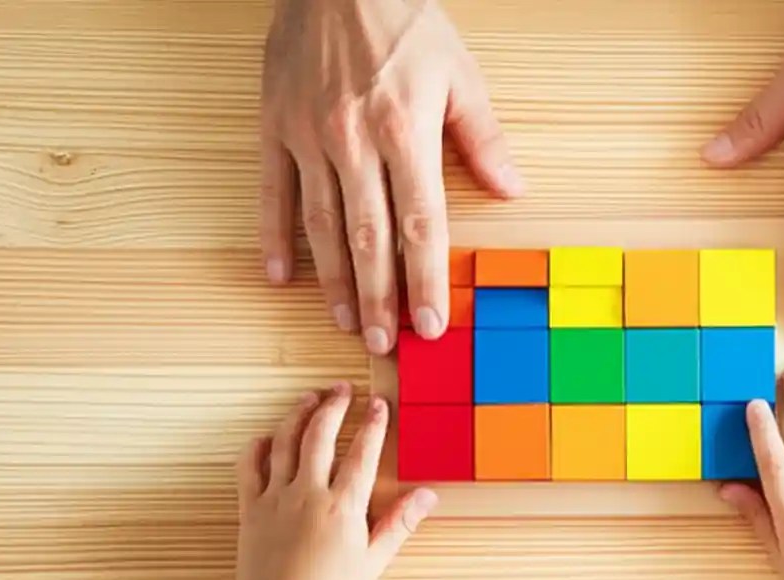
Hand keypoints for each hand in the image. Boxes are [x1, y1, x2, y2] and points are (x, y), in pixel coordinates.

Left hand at [233, 382, 437, 579]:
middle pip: (321, 436)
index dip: (373, 425)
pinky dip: (257, 446)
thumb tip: (427, 495)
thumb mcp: (373, 560)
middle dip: (334, 406)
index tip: (379, 404)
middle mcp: (309, 493)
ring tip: (310, 397)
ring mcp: (277, 497)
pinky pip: (250, 466)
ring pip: (285, 442)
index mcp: (343, 506)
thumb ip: (399, 523)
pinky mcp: (251, 506)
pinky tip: (267, 436)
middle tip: (343, 388)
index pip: (362, 453)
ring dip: (298, 415)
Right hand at [259, 0, 523, 353]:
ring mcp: (308, 136)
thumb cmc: (404, 19)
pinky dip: (272, 237)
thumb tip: (512, 191)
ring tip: (343, 321)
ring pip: (320, 225)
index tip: (430, 324)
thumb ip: (483, 137)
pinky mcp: (274, 126)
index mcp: (405, 132)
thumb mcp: (459, 72)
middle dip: (379, 298)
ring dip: (332, 280)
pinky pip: (271, 192)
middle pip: (369, 238)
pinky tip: (277, 276)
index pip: (420, 224)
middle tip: (382, 343)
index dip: (425, 280)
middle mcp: (353, 141)